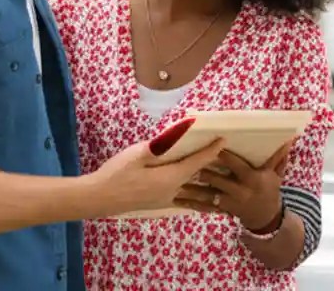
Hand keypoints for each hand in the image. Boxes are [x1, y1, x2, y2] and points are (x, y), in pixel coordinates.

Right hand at [87, 135, 225, 216]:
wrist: (99, 198)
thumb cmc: (117, 173)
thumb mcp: (137, 154)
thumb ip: (160, 144)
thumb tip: (180, 129)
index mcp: (170, 177)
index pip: (197, 162)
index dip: (211, 151)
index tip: (224, 140)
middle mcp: (173, 191)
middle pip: (201, 180)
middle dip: (217, 171)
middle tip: (234, 163)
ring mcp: (167, 199)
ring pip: (196, 195)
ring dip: (212, 190)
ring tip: (228, 188)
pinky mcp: (159, 203)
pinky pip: (185, 202)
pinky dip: (198, 201)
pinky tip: (204, 202)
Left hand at [174, 139, 293, 230]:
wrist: (266, 217)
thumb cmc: (269, 189)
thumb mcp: (276, 174)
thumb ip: (279, 157)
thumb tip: (289, 139)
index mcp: (252, 179)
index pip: (237, 166)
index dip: (225, 157)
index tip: (214, 147)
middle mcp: (239, 191)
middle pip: (218, 180)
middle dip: (203, 172)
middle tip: (186, 162)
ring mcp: (229, 202)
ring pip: (207, 195)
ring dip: (192, 190)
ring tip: (176, 184)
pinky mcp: (221, 209)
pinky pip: (204, 207)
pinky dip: (190, 203)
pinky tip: (176, 199)